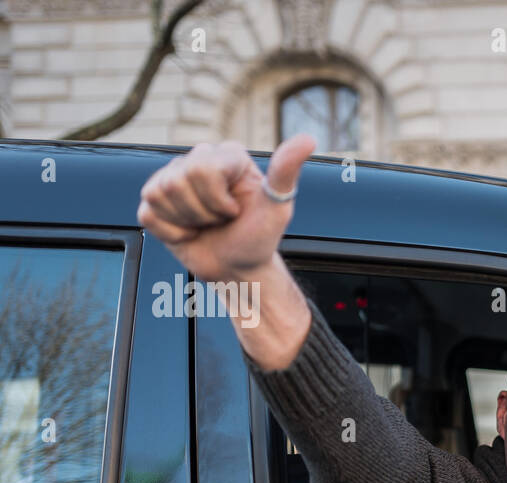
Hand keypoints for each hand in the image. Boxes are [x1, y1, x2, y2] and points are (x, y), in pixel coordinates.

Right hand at [137, 134, 315, 281]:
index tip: (236, 210)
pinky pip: (147, 213)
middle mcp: (198, 159)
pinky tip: (189, 231)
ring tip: (206, 224)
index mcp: (228, 155)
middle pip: (177, 180)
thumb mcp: (278, 208)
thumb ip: (286, 172)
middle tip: (220, 220)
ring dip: (187, 220)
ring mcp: (173, 178)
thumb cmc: (260, 237)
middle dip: (203, 211)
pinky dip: (171, 232)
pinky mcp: (154, 201)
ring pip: (158, 193)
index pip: (201, 169)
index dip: (218, 200)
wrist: (239, 269)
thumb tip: (308, 138)